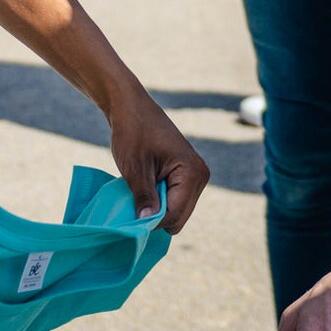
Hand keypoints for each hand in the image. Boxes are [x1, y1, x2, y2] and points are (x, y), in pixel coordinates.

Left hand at [106, 87, 209, 233]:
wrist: (132, 107)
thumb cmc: (133, 132)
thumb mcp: (135, 167)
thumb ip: (144, 196)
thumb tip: (147, 223)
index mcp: (192, 172)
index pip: (175, 214)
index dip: (152, 219)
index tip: (130, 213)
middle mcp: (200, 176)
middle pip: (179, 216)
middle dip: (156, 214)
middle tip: (133, 201)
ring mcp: (195, 176)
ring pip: (177, 211)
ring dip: (157, 207)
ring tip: (140, 190)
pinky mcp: (187, 176)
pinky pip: (175, 200)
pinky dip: (159, 200)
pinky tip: (145, 186)